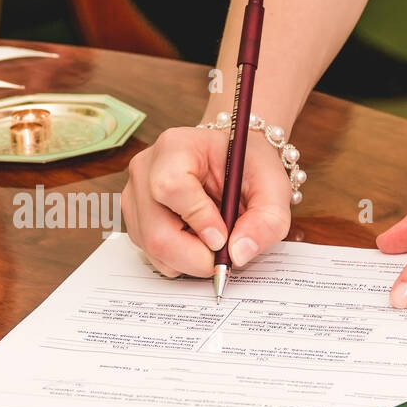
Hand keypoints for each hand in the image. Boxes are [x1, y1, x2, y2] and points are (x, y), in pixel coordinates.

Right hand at [121, 126, 291, 276]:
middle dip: (195, 256)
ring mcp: (134, 197)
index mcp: (175, 147)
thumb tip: (238, 254)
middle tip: (224, 256)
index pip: (171, 187)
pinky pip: (152, 255)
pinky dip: (179, 259)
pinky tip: (196, 239)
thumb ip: (266, 220)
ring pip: (153, 249)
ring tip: (214, 240)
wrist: (229, 161)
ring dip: (189, 260)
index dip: (198, 219)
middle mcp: (145, 170)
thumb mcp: (273, 187)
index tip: (223, 237)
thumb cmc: (247, 167)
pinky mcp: (133, 220)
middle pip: (156, 231)